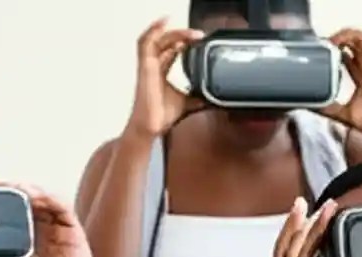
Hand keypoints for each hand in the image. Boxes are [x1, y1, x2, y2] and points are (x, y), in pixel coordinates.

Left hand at [0, 182, 100, 256]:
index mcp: (26, 229)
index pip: (10, 204)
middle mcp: (41, 221)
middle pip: (25, 196)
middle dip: (8, 187)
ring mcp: (57, 222)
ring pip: (41, 196)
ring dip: (26, 188)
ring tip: (11, 186)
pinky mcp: (72, 225)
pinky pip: (61, 205)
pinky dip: (47, 197)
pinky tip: (34, 195)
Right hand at [125, 18, 204, 138]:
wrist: (152, 127)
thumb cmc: (162, 116)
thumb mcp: (189, 103)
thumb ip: (200, 96)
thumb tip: (216, 96)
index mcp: (162, 72)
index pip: (171, 50)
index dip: (183, 42)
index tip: (199, 40)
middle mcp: (154, 66)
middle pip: (166, 42)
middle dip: (182, 35)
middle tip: (199, 36)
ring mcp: (148, 65)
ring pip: (157, 39)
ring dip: (173, 32)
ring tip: (189, 33)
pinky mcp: (145, 67)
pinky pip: (145, 43)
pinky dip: (153, 31)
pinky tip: (164, 23)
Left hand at [318, 15, 361, 143]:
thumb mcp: (342, 113)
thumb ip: (328, 108)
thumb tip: (310, 106)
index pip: (347, 56)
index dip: (335, 50)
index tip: (324, 49)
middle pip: (355, 45)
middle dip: (340, 39)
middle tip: (328, 42)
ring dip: (351, 34)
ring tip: (338, 38)